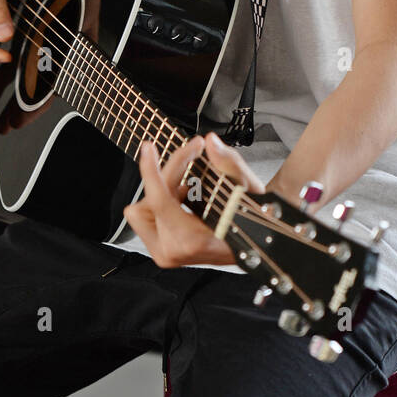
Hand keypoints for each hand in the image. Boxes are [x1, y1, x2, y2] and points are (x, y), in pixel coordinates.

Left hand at [124, 131, 265, 267]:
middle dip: (166, 178)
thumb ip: (228, 162)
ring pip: (141, 209)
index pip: (158, 200)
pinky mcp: (161, 250)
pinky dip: (162, 201)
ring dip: (163, 191)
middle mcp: (173, 252)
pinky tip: (184, 198)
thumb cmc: (252, 221)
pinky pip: (146, 217)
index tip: (148, 148)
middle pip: (146, 201)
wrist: (255, 244)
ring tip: (189, 188)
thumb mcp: (248, 189)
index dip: (151, 170)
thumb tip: (211, 143)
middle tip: (191, 160)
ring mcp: (165, 254)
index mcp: (192, 241)